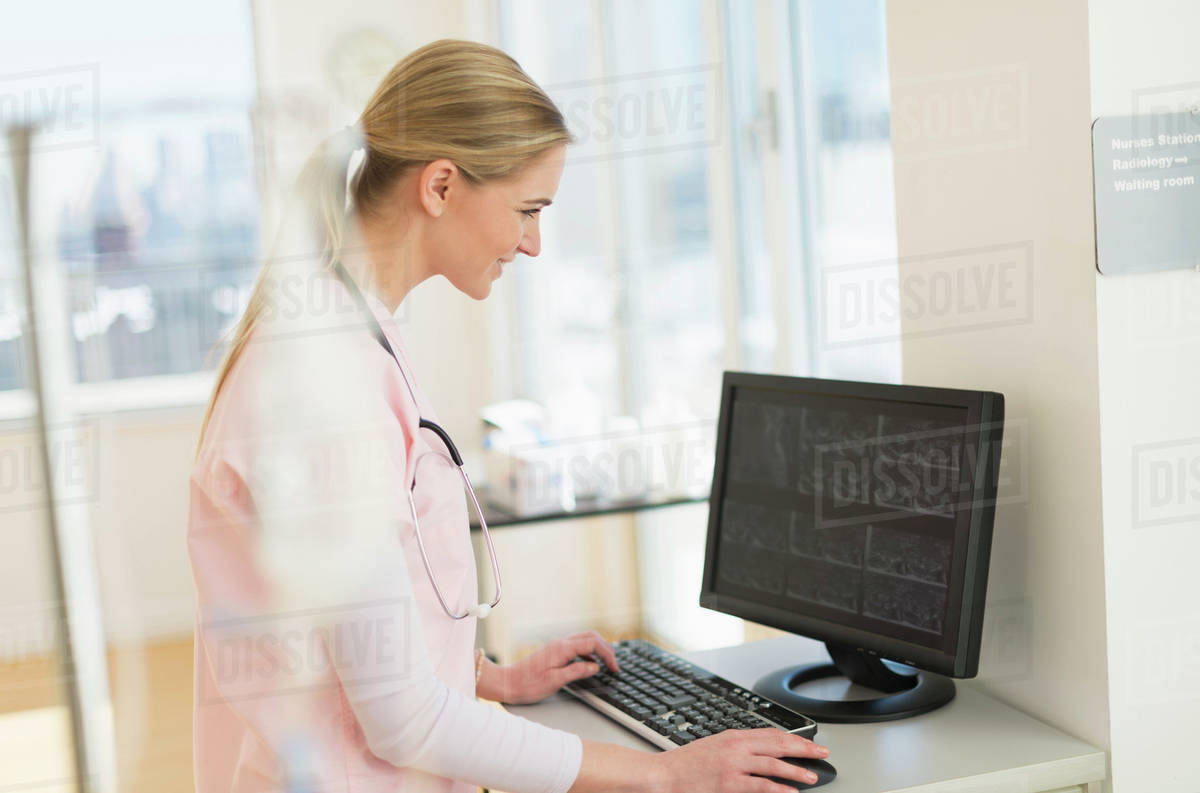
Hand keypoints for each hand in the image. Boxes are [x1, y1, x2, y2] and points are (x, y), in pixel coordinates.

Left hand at [484, 631, 619, 704]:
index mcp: (562, 648)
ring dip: (597, 648)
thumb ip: (577, 671)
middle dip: (606, 647)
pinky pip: (576, 646)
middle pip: (590, 636)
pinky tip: (590, 663)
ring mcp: (557, 646)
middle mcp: (560, 643)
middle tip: (614, 663)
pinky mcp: (554, 652)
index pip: (593, 643)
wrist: (507, 682)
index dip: (607, 653)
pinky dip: (587, 652)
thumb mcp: (556, 681)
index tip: (614, 667)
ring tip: (606, 663)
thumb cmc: (528, 684)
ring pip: (583, 640)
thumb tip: (595, 666)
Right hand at [653, 729, 830, 791]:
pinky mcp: (729, 783)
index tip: (811, 743)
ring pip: (774, 764)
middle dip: (803, 749)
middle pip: (778, 744)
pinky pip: (760, 785)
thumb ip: (737, 746)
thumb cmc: (685, 764)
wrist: (663, 775)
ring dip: (796, 770)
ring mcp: (733, 764)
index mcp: (733, 735)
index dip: (795, 738)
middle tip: (822, 754)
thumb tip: (761, 751)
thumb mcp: (714, 746)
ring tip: (811, 776)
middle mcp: (736, 746)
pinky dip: (779, 789)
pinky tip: (791, 792)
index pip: (772, 733)